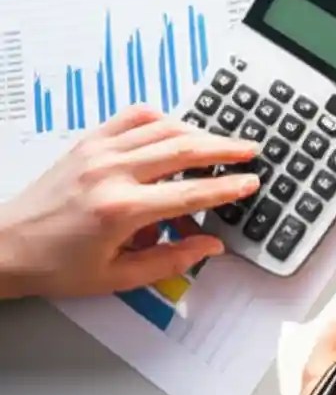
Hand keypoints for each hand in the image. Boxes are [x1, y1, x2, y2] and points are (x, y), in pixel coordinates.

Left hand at [0, 105, 260, 298]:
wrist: (4, 247)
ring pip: (162, 128)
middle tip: (250, 150)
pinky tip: (175, 129)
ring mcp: (97, 152)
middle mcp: (110, 173)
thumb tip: (209, 245)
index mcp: (119, 210)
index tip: (250, 182)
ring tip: (222, 142)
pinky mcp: (87, 142)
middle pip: (182, 149)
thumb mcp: (117, 277)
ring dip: (199, 131)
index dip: (226, 187)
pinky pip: (133, 118)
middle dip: (224, 148)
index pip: (189, 193)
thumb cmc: (55, 266)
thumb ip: (170, 260)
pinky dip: (161, 119)